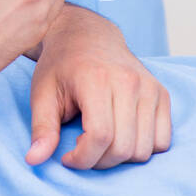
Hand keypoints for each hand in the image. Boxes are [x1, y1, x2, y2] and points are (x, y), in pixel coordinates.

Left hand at [26, 6, 171, 168]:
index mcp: (97, 79)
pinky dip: (141, 149)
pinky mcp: (161, 94)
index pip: (100, 137)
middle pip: (123, 147)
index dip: (82, 158)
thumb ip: (41, 129)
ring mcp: (149, 87)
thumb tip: (34, 160)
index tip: (67, 157)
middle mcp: (129, 82)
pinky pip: (161, 141)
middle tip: (81, 148)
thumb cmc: (60, 65)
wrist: (86, 34)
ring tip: (98, 139)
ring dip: (119, 157)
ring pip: (144, 149)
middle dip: (98, 161)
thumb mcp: (42, 93)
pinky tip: (119, 135)